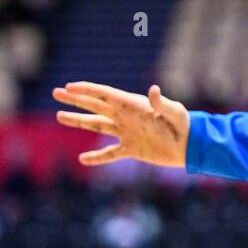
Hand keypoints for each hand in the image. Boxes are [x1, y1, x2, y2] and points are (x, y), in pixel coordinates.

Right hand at [53, 82, 189, 166]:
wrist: (191, 146)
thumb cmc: (185, 126)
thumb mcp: (176, 113)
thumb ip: (163, 103)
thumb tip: (153, 90)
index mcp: (133, 106)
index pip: (105, 95)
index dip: (87, 90)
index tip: (69, 87)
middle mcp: (127, 117)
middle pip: (96, 106)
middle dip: (76, 100)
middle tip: (56, 92)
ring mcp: (127, 133)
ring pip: (97, 126)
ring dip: (79, 121)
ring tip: (59, 116)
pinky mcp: (132, 149)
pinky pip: (110, 154)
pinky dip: (97, 158)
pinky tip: (82, 160)